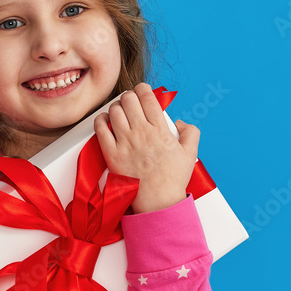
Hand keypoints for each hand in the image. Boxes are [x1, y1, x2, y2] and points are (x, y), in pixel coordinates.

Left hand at [94, 82, 199, 212]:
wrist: (158, 202)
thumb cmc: (173, 179)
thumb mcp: (190, 153)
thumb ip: (190, 132)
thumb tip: (178, 121)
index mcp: (159, 130)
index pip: (147, 97)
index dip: (143, 88)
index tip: (142, 91)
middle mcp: (141, 133)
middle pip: (128, 99)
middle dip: (129, 97)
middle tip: (130, 102)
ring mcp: (125, 143)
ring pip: (114, 111)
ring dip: (116, 107)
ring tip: (119, 112)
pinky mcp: (112, 154)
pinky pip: (100, 129)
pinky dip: (101, 120)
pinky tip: (105, 121)